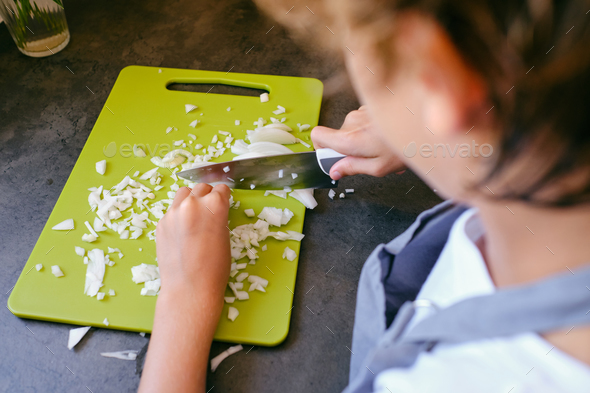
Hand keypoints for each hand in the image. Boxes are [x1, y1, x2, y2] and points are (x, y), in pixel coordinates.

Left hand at [155, 183, 230, 297]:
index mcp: (214, 205)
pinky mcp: (161, 223)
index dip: (224, 196)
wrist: (190, 288)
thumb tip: (213, 210)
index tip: (223, 202)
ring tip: (194, 218)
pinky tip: (182, 233)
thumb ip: (218, 216)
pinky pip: (172, 211)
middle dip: (207, 196)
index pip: (221, 188)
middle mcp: (192, 203)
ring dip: (191, 200)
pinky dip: (178, 216)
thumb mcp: (225, 236)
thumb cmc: (215, 268)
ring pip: (183, 194)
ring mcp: (173, 212)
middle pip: (202, 187)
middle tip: (209, 211)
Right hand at [311, 106, 405, 179]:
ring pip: (352, 128)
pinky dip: (372, 130)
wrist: (429, 126)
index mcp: (350, 138)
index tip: (331, 157)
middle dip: (350, 148)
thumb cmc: (406, 148)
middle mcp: (352, 121)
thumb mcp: (378, 168)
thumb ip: (352, 168)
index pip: (317, 136)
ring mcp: (362, 111)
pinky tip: (389, 138)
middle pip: (338, 135)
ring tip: (384, 148)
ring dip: (364, 139)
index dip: (320, 148)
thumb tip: (335, 171)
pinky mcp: (372, 105)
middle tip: (369, 158)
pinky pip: (364, 120)